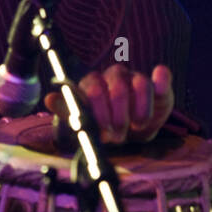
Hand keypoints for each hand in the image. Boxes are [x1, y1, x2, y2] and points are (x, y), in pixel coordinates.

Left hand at [44, 63, 173, 144]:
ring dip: (140, 110)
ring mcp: (136, 78)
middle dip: (119, 116)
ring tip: (138, 126)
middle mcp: (114, 77)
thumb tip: (49, 98)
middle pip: (117, 88)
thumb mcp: (84, 122)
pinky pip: (162, 77)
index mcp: (94, 84)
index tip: (102, 132)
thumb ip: (67, 110)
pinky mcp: (158, 84)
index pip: (93, 89)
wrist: (132, 134)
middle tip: (119, 135)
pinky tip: (160, 83)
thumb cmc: (105, 127)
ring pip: (140, 84)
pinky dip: (162, 80)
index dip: (99, 111)